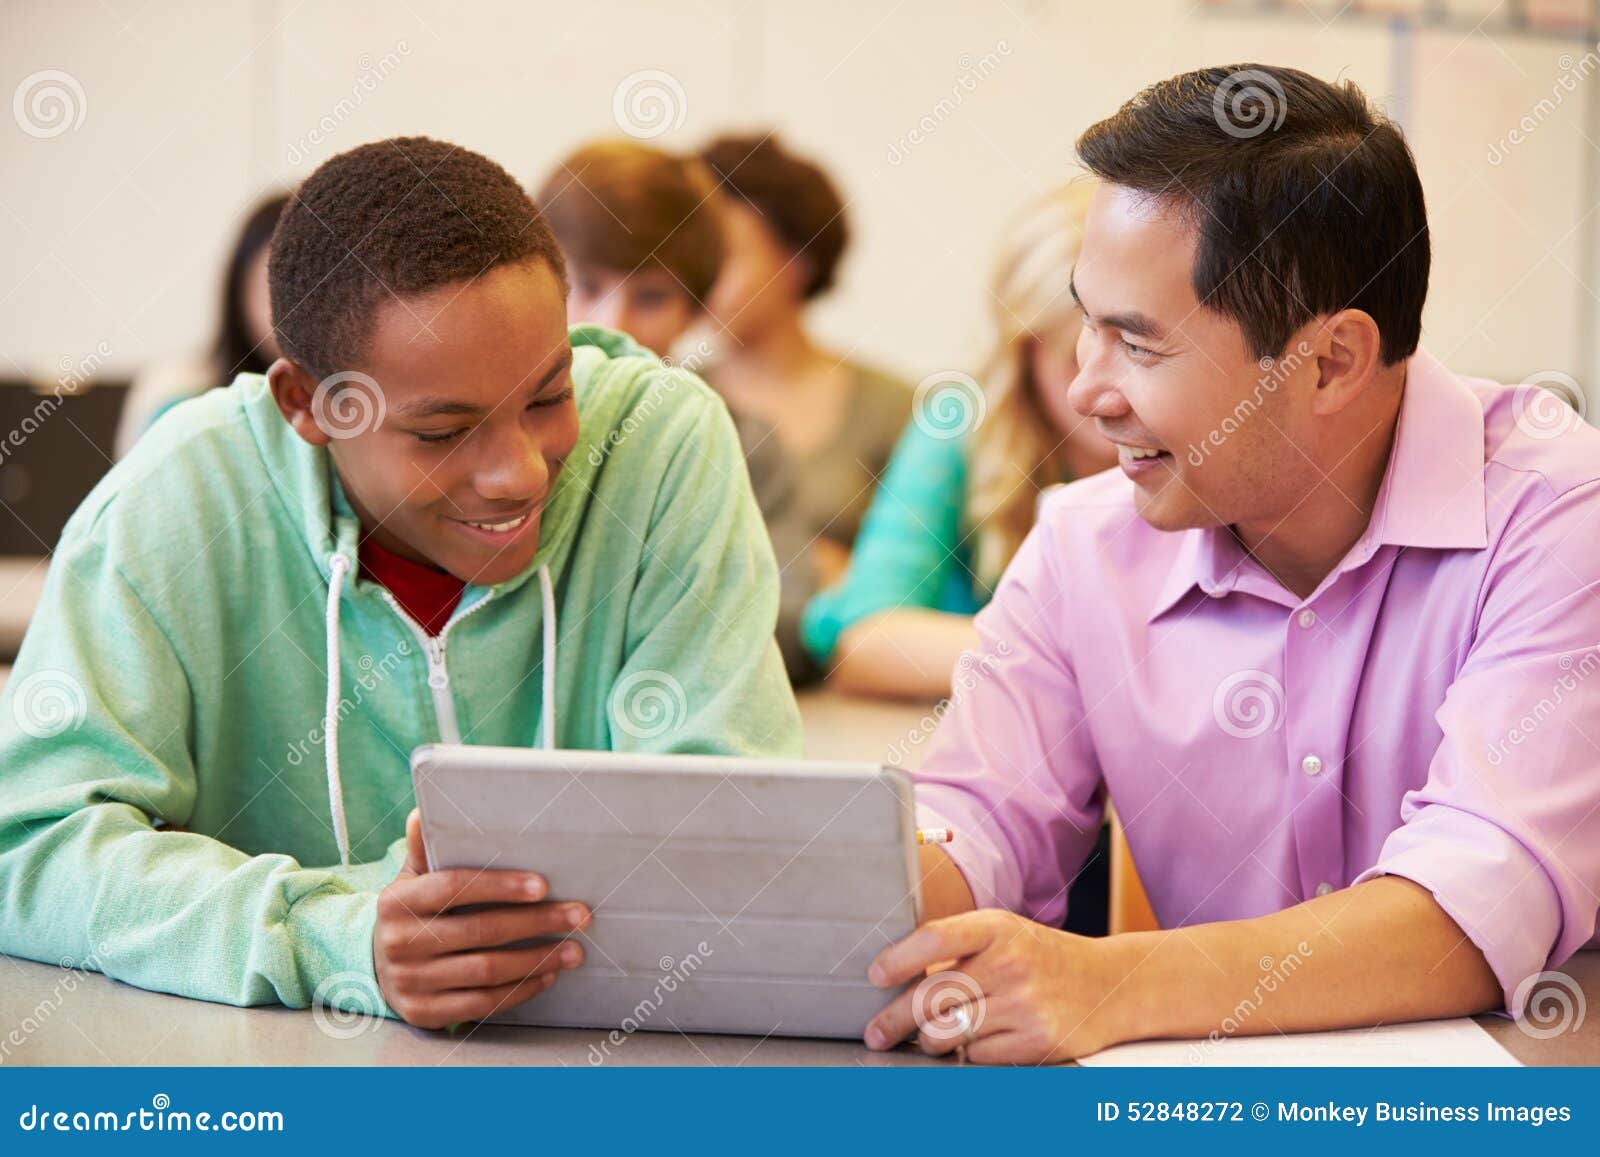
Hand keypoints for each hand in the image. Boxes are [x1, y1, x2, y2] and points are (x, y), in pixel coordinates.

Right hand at [373, 808, 589, 1028]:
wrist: (374, 968)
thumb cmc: (411, 914)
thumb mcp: (410, 881)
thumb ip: (425, 851)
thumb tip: (424, 813)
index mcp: (398, 901)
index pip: (454, 888)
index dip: (500, 886)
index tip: (543, 885)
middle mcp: (401, 942)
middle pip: (480, 931)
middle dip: (536, 922)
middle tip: (578, 916)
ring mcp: (411, 982)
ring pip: (486, 971)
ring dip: (537, 960)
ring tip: (573, 950)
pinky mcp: (425, 1013)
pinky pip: (482, 1003)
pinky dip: (519, 991)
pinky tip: (546, 976)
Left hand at [863, 908, 1121, 1062]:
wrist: (1108, 984)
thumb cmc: (1040, 957)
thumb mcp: (1003, 933)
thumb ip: (956, 946)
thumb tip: (892, 975)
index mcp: (997, 927)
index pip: (936, 938)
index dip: (899, 959)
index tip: (875, 976)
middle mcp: (1011, 962)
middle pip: (932, 996)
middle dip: (894, 1019)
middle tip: (877, 1032)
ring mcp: (1026, 1003)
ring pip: (948, 1032)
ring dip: (930, 1040)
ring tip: (931, 1036)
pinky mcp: (1038, 1041)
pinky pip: (978, 1056)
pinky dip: (969, 1053)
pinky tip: (979, 1040)